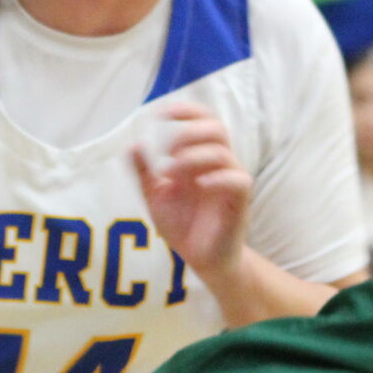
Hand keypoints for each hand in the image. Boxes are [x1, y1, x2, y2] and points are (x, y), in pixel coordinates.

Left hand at [132, 100, 251, 287]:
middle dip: (190, 130)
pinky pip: (238, 180)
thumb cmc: (184, 226)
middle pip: (217, 129)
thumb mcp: (156, 198)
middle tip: (169, 147)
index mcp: (200, 158)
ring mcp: (231, 182)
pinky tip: (199, 185)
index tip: (163, 113)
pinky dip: (218, 177)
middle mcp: (218, 165)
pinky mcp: (240, 202)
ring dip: (194, 156)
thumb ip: (145, 174)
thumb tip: (133, 145)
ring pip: (222, 152)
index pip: (202, 122)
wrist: (203, 260)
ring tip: (171, 171)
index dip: (187, 112)